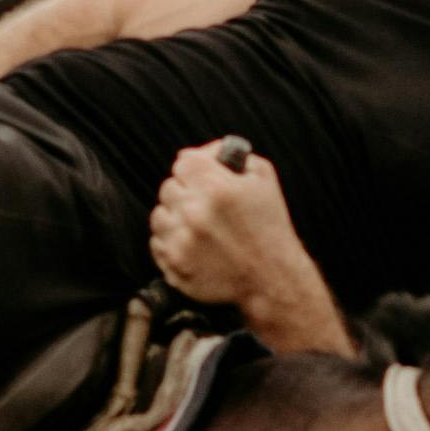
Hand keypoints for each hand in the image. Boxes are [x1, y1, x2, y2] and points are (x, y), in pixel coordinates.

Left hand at [147, 140, 348, 352]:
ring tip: (198, 227)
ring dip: (175, 217)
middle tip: (205, 205)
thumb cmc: (270, 226)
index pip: (183, 162)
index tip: (202, 177)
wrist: (272, 278)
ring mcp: (181, 240)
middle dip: (186, 192)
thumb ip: (234, 155)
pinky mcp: (174, 264)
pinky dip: (171, 242)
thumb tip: (206, 151)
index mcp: (216, 187)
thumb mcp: (264, 179)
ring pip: (159, 215)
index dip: (194, 168)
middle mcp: (194, 212)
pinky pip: (157, 242)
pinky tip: (194, 245)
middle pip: (169, 187)